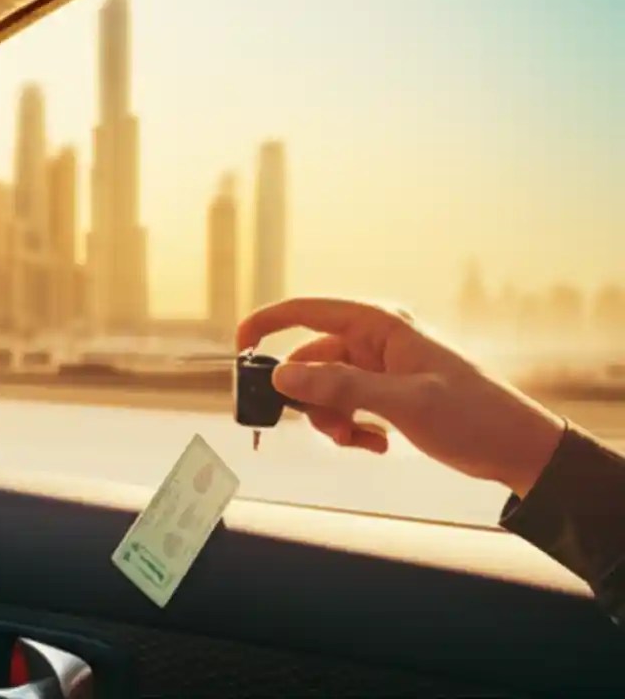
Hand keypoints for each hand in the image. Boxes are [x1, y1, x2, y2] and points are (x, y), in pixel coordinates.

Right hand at [237, 298, 564, 496]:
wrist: (518, 448)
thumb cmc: (473, 415)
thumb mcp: (403, 402)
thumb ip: (340, 387)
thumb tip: (283, 378)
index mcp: (379, 325)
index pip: (306, 311)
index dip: (266, 324)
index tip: (239, 350)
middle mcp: (374, 340)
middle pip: (309, 362)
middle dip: (310, 400)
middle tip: (329, 429)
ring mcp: (378, 368)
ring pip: (324, 390)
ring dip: (331, 420)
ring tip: (361, 441)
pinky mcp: (385, 393)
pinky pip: (344, 407)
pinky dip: (350, 428)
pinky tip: (377, 444)